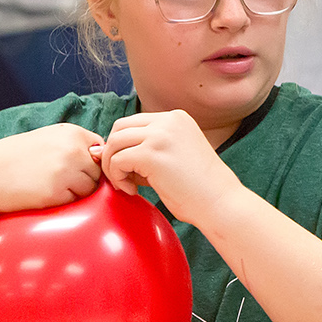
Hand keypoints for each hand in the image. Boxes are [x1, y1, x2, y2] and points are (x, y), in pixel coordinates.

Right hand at [0, 124, 105, 214]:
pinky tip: (43, 193)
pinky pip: (76, 201)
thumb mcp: (46, 139)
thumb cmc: (14, 158)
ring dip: (76, 191)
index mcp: (71, 132)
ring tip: (49, 184)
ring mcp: (66, 171)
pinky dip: (64, 201)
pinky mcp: (58, 193)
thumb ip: (74, 144)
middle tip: (56, 177)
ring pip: (90, 188)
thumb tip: (103, 155)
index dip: (88, 160)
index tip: (70, 164)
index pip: (100, 148)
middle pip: (98, 171)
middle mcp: (72, 149)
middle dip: (84, 177)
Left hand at [99, 111, 241, 225]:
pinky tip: (132, 191)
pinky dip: (118, 178)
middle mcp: (169, 121)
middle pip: (119, 128)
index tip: (129, 169)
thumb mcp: (173, 157)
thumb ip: (144, 149)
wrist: (220, 203)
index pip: (133, 123)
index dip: (123, 146)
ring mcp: (161, 135)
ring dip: (112, 166)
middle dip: (113, 153)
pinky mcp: (152, 154)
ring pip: (114, 142)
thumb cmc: (200, 188)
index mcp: (176, 118)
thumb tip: (100, 150)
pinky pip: (117, 161)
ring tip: (126, 185)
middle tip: (121, 177)